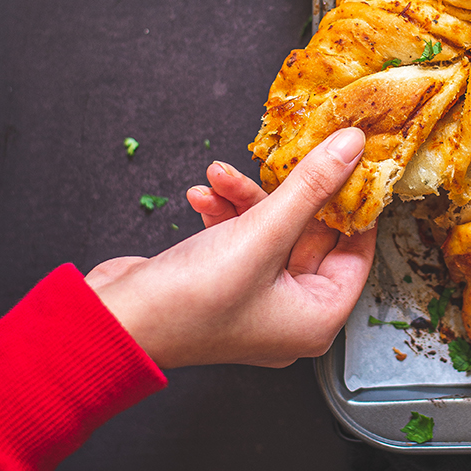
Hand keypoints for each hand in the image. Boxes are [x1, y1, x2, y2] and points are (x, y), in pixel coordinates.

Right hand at [85, 129, 375, 368]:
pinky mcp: (223, 282)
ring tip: (223, 173)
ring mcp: (256, 298)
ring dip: (246, 198)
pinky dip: (224, 212)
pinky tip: (204, 192)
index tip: (352, 163)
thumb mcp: (262, 234)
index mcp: (317, 318)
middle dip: (290, 193)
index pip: (357, 253)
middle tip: (291, 154)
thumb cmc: (189, 303)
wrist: (113, 322)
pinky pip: (239, 237)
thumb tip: (350, 148)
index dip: (354, 205)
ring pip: (271, 230)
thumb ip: (310, 186)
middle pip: (311, 235)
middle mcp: (291, 313)